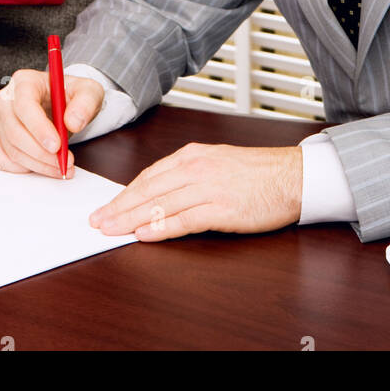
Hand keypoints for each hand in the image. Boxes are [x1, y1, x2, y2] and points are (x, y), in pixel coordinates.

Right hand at [0, 68, 104, 177]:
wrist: (64, 104)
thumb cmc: (71, 94)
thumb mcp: (88, 91)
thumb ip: (85, 103)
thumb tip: (73, 122)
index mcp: (24, 81)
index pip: (24, 105)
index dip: (39, 128)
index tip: (57, 145)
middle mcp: (7, 99)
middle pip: (15, 131)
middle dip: (41, 152)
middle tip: (64, 161)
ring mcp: (0, 120)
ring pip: (12, 149)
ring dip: (38, 164)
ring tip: (61, 166)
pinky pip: (4, 160)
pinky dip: (24, 168)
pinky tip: (42, 166)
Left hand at [88, 142, 303, 239]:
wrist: (291, 176)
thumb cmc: (257, 172)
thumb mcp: (216, 162)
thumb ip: (189, 174)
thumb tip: (161, 191)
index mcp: (192, 155)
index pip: (149, 175)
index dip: (125, 193)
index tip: (108, 206)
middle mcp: (195, 168)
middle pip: (148, 189)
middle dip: (119, 207)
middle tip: (98, 221)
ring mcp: (208, 187)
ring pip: (160, 204)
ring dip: (131, 219)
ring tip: (112, 230)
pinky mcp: (221, 208)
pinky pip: (183, 219)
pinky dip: (161, 228)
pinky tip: (144, 235)